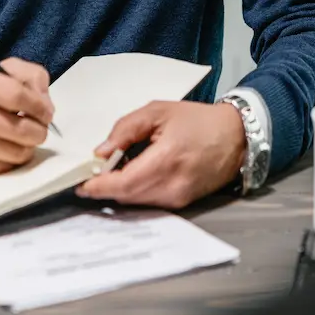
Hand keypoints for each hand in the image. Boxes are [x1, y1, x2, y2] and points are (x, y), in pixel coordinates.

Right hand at [0, 59, 53, 177]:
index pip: (19, 96)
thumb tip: (45, 106)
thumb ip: (33, 78)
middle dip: (39, 131)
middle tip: (38, 128)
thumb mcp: (7, 72)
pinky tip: (6, 148)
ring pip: (18, 153)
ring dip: (28, 146)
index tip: (46, 113)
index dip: (40, 107)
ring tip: (22, 137)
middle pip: (22, 130)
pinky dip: (12, 159)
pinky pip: (6, 167)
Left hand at [77, 101, 244, 209]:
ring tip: (110, 174)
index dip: (98, 186)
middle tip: (90, 176)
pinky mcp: (183, 203)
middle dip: (105, 189)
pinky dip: (136, 193)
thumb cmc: (196, 120)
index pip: (123, 183)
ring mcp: (179, 198)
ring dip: (120, 191)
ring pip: (137, 202)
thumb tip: (100, 153)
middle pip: (126, 196)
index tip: (80, 183)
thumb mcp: (158, 111)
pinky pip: (150, 203)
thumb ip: (126, 129)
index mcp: (166, 158)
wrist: (235, 136)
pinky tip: (132, 177)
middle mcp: (173, 185)